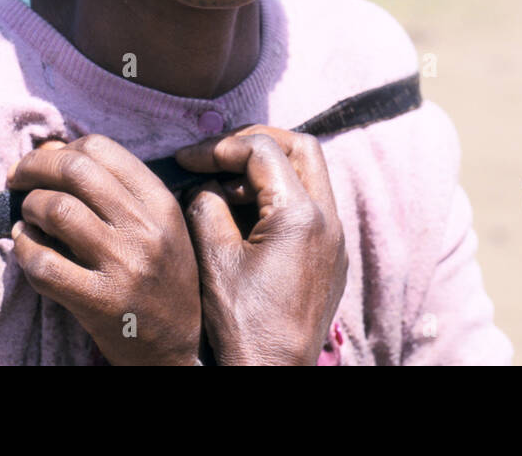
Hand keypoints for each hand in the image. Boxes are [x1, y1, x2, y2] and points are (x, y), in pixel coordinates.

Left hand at [7, 136, 200, 364]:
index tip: (47, 161)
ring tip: (28, 216)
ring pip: (57, 210)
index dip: (63, 148)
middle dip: (35, 167)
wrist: (177, 346)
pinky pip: (44, 263)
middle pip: (75, 169)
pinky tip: (26, 245)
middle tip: (19, 178)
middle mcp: (144, 228)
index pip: (101, 148)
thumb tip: (52, 149)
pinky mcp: (99, 301)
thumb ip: (116, 187)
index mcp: (160, 202)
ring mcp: (122, 265)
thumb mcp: (158, 225)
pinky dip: (24, 248)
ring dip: (30, 207)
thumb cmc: (162, 278)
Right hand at [175, 126, 347, 364]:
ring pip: (309, 177)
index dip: (219, 147)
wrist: (272, 376)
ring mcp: (334, 242)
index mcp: (302, 216)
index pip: (263, 149)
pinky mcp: (330, 260)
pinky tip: (245, 218)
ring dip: (268, 172)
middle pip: (301, 149)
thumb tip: (203, 184)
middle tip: (216, 159)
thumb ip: (205, 206)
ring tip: (225, 189)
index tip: (187, 160)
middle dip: (255, 144)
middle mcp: (329, 222)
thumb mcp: (212, 259)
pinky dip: (279, 199)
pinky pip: (311, 208)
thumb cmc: (243, 326)